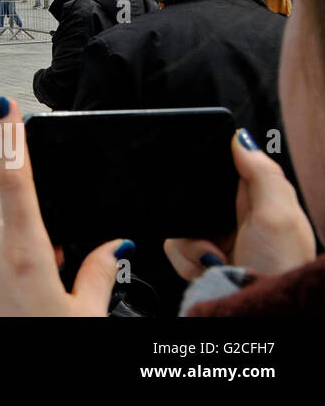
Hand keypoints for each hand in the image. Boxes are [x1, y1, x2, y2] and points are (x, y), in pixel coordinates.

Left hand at [0, 98, 126, 316]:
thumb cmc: (48, 355)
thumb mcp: (87, 318)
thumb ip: (100, 272)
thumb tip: (114, 246)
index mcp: (24, 254)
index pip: (16, 180)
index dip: (12, 138)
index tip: (6, 106)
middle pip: (6, 212)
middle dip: (30, 221)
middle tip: (55, 260)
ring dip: (13, 257)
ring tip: (34, 302)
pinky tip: (11, 311)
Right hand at [165, 130, 315, 280]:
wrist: (260, 315)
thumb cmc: (280, 269)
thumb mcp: (278, 217)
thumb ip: (262, 174)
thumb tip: (241, 138)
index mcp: (259, 199)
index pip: (226, 167)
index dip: (208, 166)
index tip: (199, 177)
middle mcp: (237, 217)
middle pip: (193, 195)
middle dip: (192, 213)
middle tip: (212, 231)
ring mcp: (217, 239)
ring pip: (180, 222)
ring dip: (190, 242)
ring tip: (213, 257)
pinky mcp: (199, 259)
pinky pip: (173, 246)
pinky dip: (185, 260)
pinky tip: (207, 267)